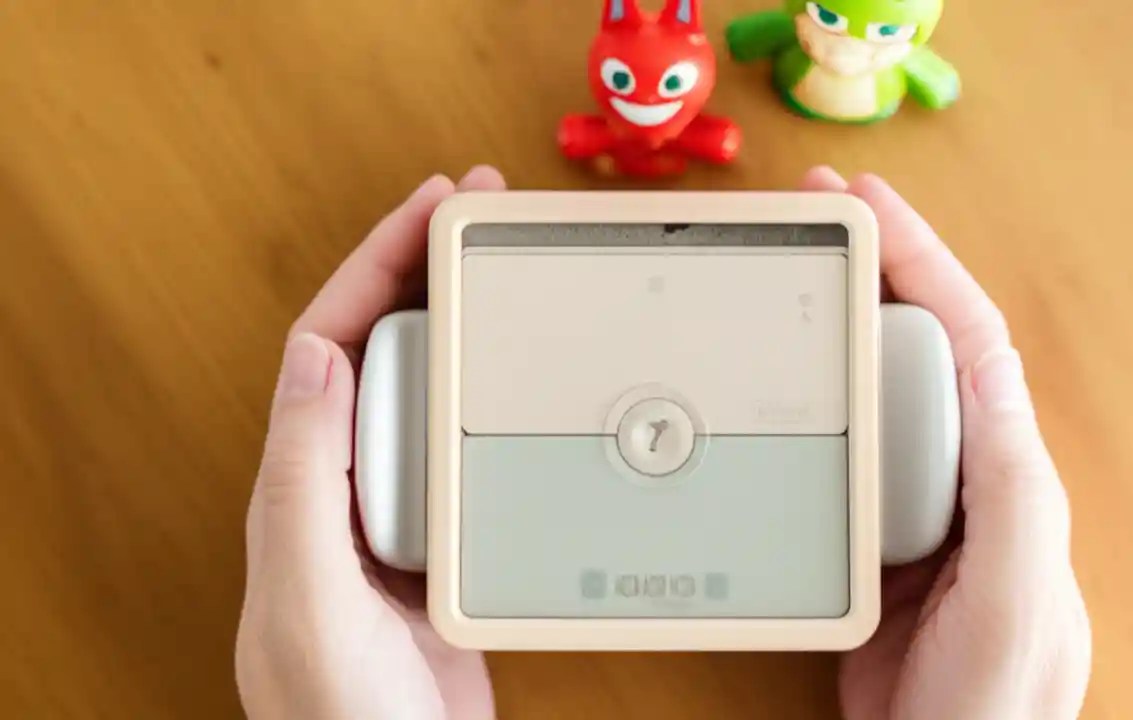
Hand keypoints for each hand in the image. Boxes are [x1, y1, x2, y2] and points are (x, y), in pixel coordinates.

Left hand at [234, 166, 506, 719]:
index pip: (331, 343)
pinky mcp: (444, 546)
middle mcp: (346, 490)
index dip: (376, 262)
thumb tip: (312, 359)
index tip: (431, 206)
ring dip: (459, 320)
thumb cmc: (341, 719)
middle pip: (380, 349)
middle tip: (480, 212)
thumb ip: (302, 486)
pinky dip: (492, 393)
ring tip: (503, 267)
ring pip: (426, 388)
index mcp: (304, 489)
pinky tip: (523, 382)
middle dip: (423, 267)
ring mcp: (398, 515)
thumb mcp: (311, 601)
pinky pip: (465, 444)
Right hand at [799, 168, 1091, 718]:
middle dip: (878, 260)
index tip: (868, 201)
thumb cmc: (992, 701)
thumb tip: (991, 370)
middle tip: (820, 206)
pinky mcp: (867, 534)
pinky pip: (836, 440)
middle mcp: (959, 473)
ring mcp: (910, 501)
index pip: (967, 337)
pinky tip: (775, 376)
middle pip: (919, 339)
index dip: (922, 257)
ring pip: (873, 382)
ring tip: (796, 262)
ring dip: (839, 313)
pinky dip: (808, 389)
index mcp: (1003, 473)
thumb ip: (1011, 489)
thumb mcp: (1014, 596)